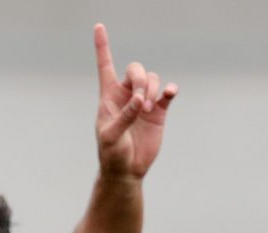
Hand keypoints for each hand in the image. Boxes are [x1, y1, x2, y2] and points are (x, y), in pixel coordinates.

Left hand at [91, 23, 176, 180]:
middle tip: (141, 102)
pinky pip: (166, 92)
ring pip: (152, 78)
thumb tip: (140, 100)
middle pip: (136, 69)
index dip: (103, 46)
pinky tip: (169, 93)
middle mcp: (127, 94)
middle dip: (141, 80)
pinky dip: (169, 89)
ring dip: (152, 89)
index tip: (98, 26)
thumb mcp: (111, 137)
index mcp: (109, 96)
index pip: (105, 65)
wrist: (127, 170)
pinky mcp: (158, 111)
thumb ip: (124, 117)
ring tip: (148, 109)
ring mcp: (144, 101)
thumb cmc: (112, 154)